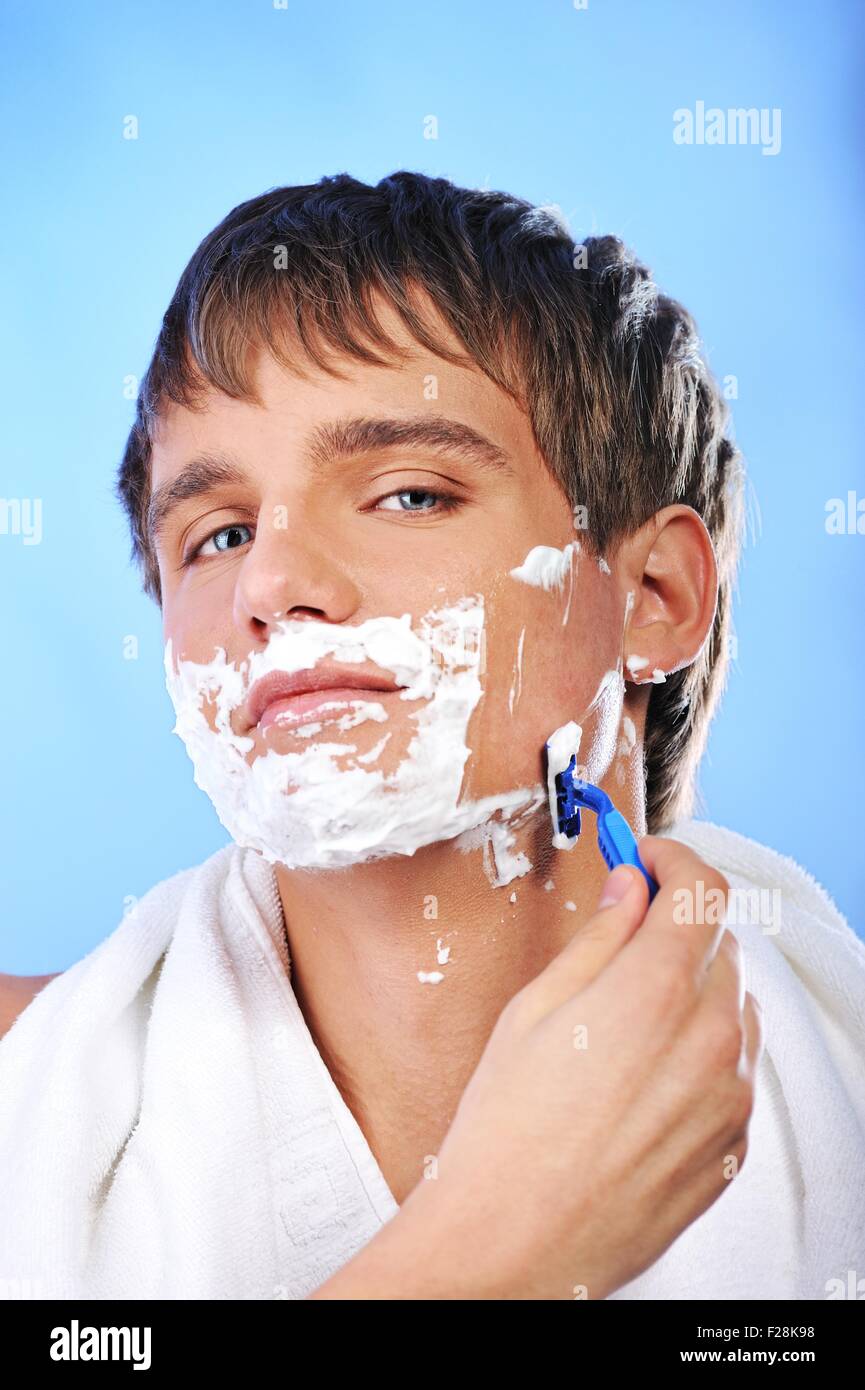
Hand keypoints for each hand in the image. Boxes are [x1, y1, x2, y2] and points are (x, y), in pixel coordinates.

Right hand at [398, 836, 761, 1299]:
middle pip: (720, 946)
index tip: (650, 861)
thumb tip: (630, 888)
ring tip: (627, 1024)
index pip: (703, 889)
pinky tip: (641, 1080)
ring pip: (733, 1008)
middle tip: (626, 938)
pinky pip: (733, 1072)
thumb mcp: (535, 1008)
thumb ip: (599, 937)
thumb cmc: (508, 1126)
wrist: (514, 1240)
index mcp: (658, 990)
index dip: (675, 861)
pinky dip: (701, 1055)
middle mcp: (712, 1038)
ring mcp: (730, 1096)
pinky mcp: (732, 1145)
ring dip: (694, 993)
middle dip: (677, 928)